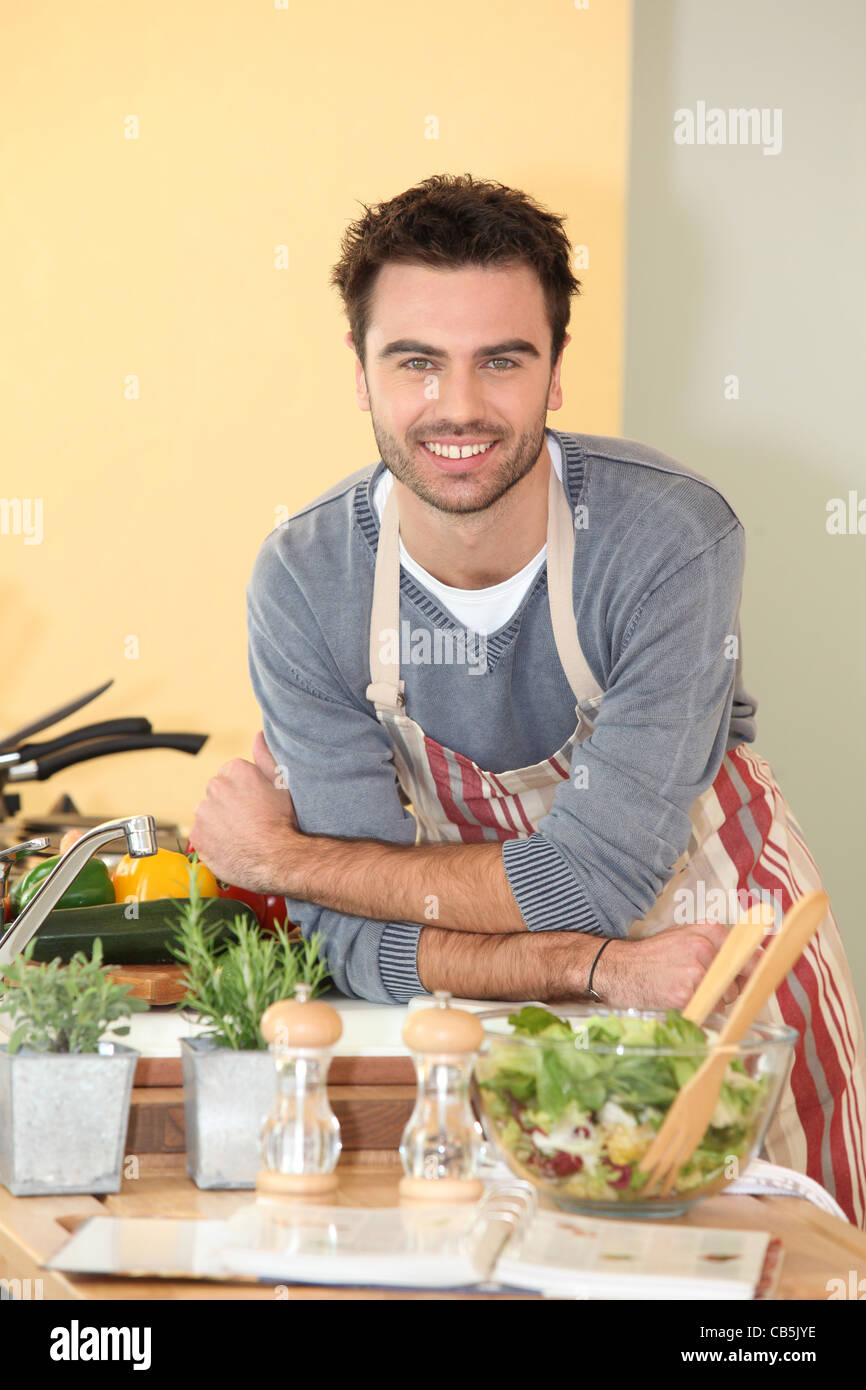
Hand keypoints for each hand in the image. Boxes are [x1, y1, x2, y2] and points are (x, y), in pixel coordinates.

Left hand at [188, 731, 298, 891]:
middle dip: (229, 805)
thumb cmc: (283, 822)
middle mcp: (215, 787)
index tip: (255, 804)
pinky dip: (213, 841)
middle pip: (217, 793)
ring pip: (208, 814)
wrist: (278, 858)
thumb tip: (258, 736)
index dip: (244, 792)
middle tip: (250, 822)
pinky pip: (202, 836)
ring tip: (241, 836)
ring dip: (219, 823)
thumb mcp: (282, 784)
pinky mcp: (197, 835)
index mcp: (235, 770)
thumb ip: (266, 756)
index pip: (231, 774)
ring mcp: (203, 812)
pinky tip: (232, 847)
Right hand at [589, 921, 750, 1012]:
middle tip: (699, 986)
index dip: (756, 971)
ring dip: (710, 1003)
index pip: (751, 954)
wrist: (617, 969)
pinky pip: (706, 1012)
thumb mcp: (684, 936)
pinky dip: (696, 1013)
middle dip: (725, 989)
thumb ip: (716, 944)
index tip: (764, 978)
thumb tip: (754, 960)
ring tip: (683, 992)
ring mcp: (697, 973)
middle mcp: (706, 949)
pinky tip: (677, 1002)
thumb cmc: (651, 956)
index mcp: (709, 932)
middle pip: (738, 982)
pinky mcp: (686, 996)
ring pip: (723, 1000)